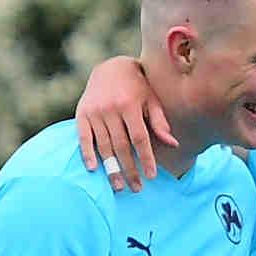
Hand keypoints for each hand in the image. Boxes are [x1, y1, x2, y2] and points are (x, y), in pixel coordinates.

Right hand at [74, 56, 170, 192]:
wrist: (110, 67)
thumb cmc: (137, 87)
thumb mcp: (151, 100)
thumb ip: (160, 122)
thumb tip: (174, 144)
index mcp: (130, 104)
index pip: (139, 138)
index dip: (145, 158)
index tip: (151, 176)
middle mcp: (111, 108)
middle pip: (121, 146)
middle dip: (129, 169)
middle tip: (136, 188)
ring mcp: (94, 111)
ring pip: (103, 145)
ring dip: (111, 168)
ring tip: (119, 186)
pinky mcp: (82, 113)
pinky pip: (83, 137)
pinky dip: (87, 154)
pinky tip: (93, 170)